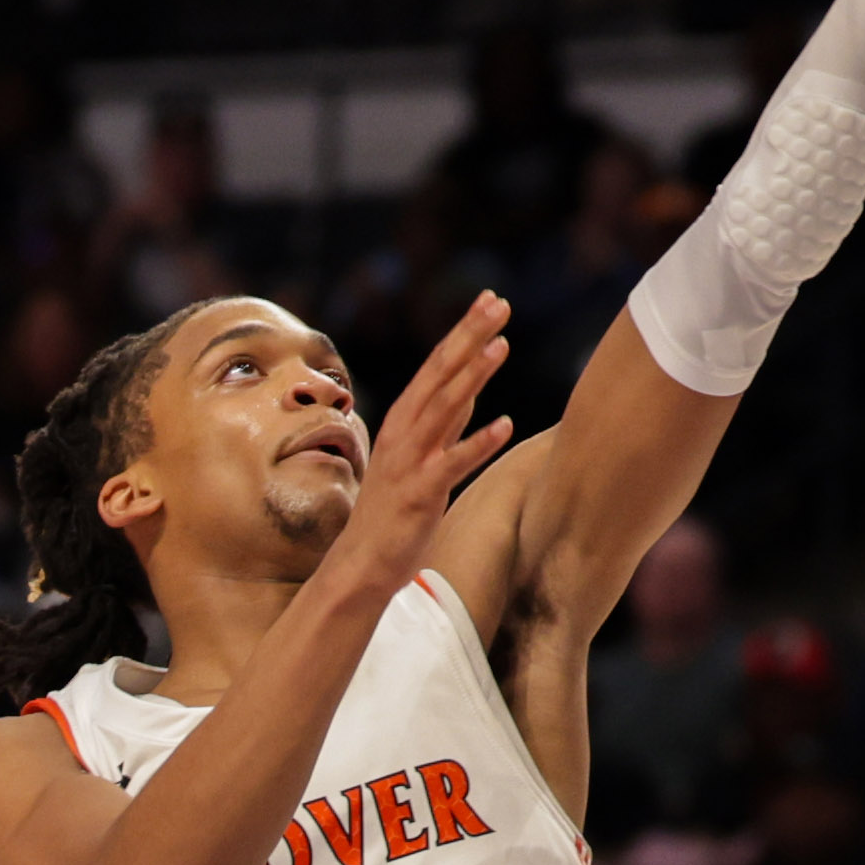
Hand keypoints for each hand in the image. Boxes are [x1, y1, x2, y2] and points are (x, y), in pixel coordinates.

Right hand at [321, 294, 512, 606]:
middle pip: (439, 375)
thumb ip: (444, 422)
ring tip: (502, 345)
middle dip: (469, 336)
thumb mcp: (421, 456)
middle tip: (498, 303)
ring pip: (444, 410)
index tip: (490, 299)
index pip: (436, 365)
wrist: (359, 564)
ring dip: (473, 376)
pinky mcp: (420, 493)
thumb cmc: (392, 512)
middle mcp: (404, 433)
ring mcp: (410, 462)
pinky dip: (478, 443)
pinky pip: (452, 463)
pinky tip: (505, 424)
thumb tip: (470, 386)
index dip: (464, 331)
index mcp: (404, 421)